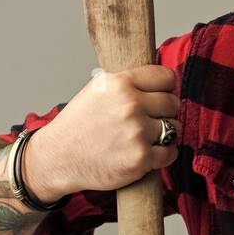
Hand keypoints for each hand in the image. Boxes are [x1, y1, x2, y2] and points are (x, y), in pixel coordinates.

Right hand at [26, 65, 180, 200]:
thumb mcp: (97, 89)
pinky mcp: (140, 158)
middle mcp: (130, 105)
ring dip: (166, 134)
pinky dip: (164, 154)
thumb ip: (127, 82)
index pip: (165, 76)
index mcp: (120, 83)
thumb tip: (160, 80)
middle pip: (173, 102)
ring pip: (174, 127)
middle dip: (165, 111)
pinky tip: (149, 152)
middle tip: (151, 120)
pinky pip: (170, 152)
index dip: (165, 88)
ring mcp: (137, 132)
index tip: (160, 96)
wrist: (58, 158)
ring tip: (146, 137)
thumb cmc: (78, 125)